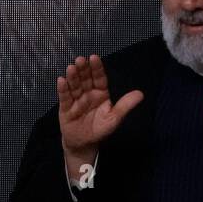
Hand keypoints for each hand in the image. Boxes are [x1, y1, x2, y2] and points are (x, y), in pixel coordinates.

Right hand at [57, 53, 143, 179]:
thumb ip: (125, 105)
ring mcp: (76, 99)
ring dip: (72, 77)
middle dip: (83, 69)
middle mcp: (88, 93)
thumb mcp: (115, 118)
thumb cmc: (100, 129)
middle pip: (85, 79)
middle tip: (80, 59)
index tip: (94, 57)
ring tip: (71, 68)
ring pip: (74, 86)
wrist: (84, 144)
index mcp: (100, 93)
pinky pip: (65, 97)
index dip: (96, 68)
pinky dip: (63, 89)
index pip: (99, 78)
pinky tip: (61, 80)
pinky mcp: (66, 108)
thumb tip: (140, 94)